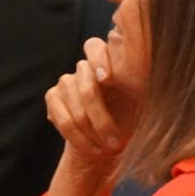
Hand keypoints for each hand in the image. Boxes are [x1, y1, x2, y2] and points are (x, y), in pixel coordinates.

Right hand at [44, 37, 139, 169]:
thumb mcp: (141, 100)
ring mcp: (66, 82)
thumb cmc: (132, 117)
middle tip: (116, 141)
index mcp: (108, 61)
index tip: (108, 80)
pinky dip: (79, 139)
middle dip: (101, 119)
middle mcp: (84, 68)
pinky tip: (92, 148)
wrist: (111, 143)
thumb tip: (134, 64)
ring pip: (76, 109)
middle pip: (87, 88)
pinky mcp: (53, 98)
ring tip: (108, 147)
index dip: (98, 60)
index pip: (94, 47)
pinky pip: (64, 120)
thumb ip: (137, 82)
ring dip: (93, 134)